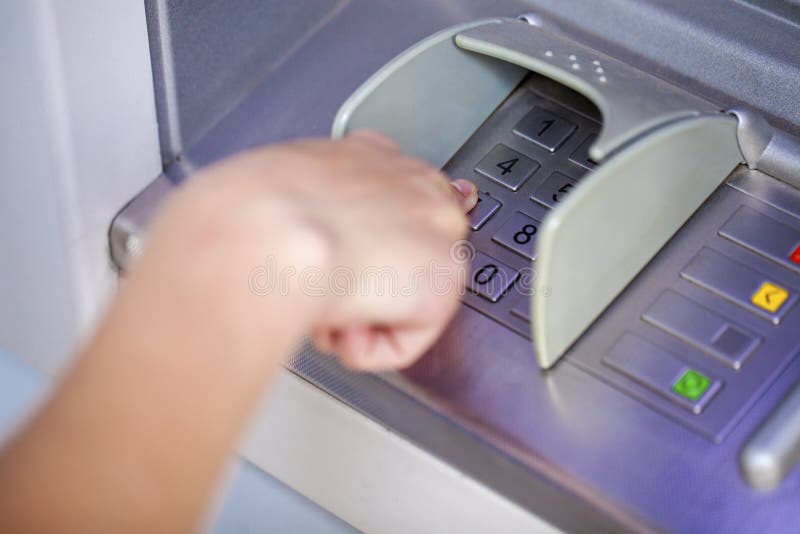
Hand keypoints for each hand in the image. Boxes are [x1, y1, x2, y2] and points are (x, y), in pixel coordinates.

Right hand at [136, 130, 477, 371]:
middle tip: (322, 293)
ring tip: (323, 309)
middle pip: (408, 253)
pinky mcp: (442, 286)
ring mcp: (438, 233)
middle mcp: (417, 186)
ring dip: (362, 317)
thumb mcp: (275, 181)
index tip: (346, 261)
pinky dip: (367, 350)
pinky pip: (405, 341)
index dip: (371, 241)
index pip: (394, 198)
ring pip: (405, 298)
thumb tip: (311, 223)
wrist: (271, 230)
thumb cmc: (254, 207)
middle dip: (367, 283)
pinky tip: (339, 326)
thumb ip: (310, 198)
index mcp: (373, 156)